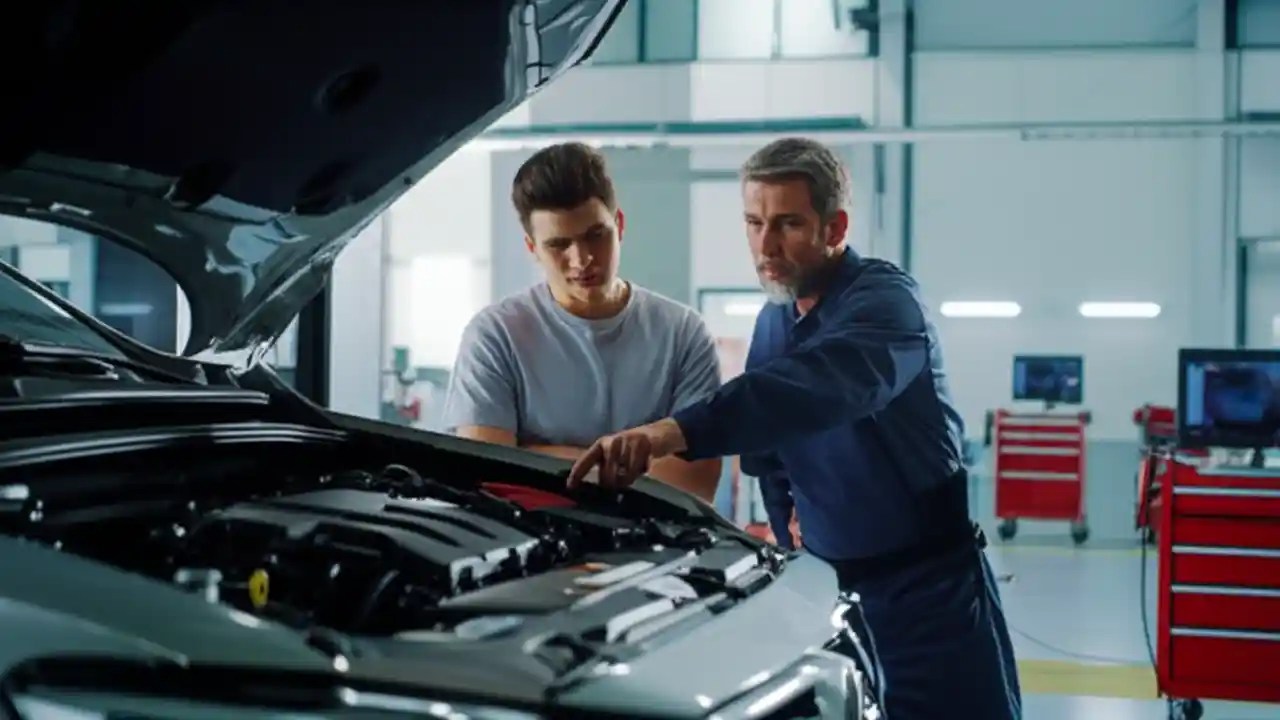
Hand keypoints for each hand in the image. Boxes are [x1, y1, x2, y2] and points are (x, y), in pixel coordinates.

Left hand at [567, 419, 686, 491]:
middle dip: (614, 484)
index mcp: (602, 444)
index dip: (577, 474)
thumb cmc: (633, 448)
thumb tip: (601, 488)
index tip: (570, 487)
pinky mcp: (643, 446)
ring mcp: (628, 443)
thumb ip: (607, 468)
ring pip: (624, 477)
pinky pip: (639, 470)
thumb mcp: (616, 454)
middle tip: (622, 481)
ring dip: (631, 478)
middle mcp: (612, 442)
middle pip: (607, 477)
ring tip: (635, 468)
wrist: (658, 433)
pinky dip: (642, 471)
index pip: (586, 460)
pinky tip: (645, 463)